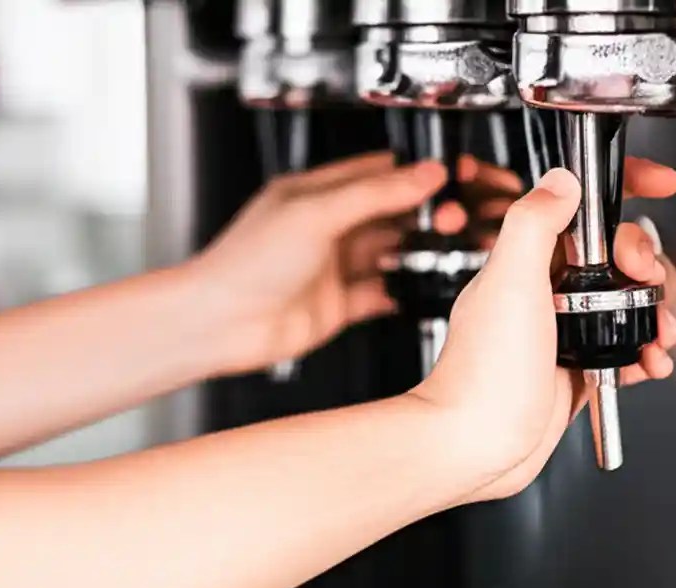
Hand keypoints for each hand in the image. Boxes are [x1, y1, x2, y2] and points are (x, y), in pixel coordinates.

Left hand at [183, 152, 482, 374]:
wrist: (219, 324)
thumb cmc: (245, 263)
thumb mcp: (317, 213)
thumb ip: (375, 194)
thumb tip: (421, 174)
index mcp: (314, 193)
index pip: (374, 174)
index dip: (412, 174)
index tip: (448, 177)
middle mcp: (325, 228)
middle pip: (388, 214)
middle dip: (423, 213)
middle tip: (455, 216)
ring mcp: (333, 268)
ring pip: (389, 252)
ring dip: (418, 250)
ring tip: (450, 246)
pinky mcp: (339, 306)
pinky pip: (381, 294)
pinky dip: (404, 289)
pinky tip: (424, 285)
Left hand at [413, 168, 675, 503]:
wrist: (476, 444)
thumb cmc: (483, 373)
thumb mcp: (510, 281)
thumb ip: (533, 222)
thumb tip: (561, 180)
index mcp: (527, 260)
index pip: (580, 208)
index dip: (624, 189)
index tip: (660, 183)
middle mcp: (545, 290)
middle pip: (616, 256)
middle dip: (648, 266)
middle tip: (647, 283)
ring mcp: (563, 330)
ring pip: (627, 302)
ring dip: (655, 312)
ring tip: (658, 331)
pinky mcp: (577, 368)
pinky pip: (624, 347)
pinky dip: (645, 352)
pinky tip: (648, 363)